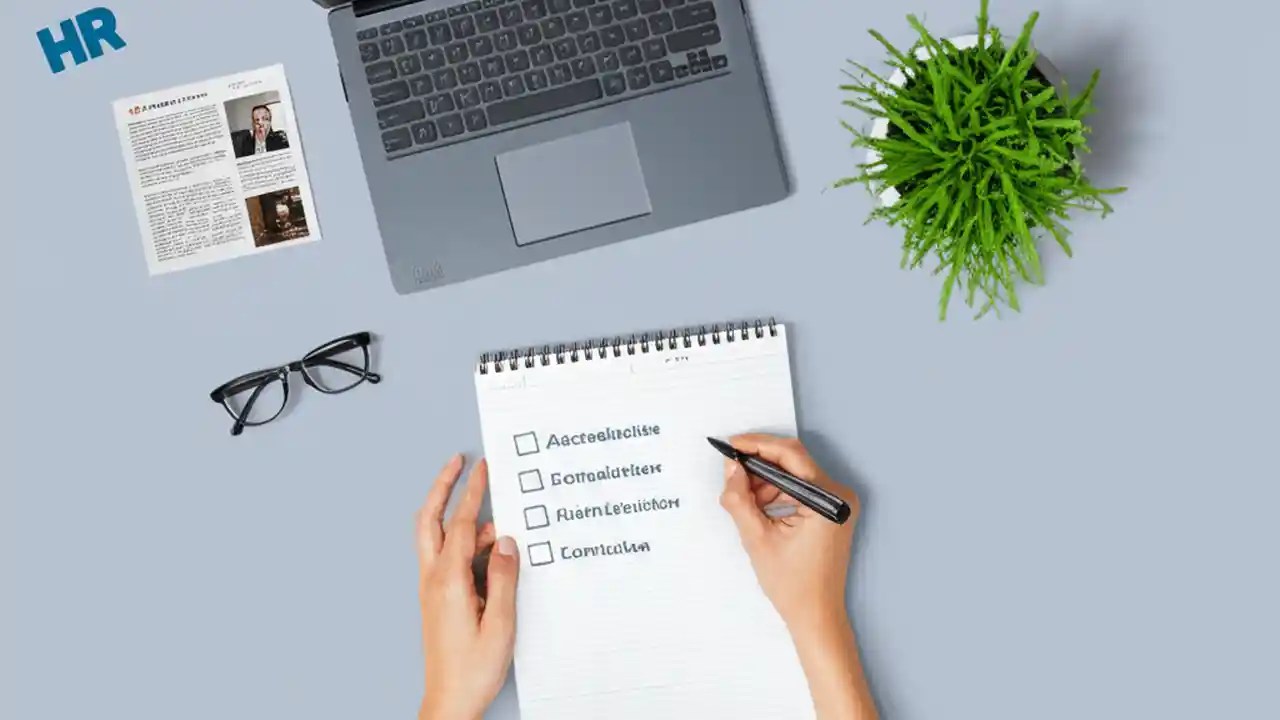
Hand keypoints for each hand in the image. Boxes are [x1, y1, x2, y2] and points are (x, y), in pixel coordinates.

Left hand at [416, 455, 518, 719]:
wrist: (449, 701)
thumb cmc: (472, 669)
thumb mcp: (500, 623)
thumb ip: (503, 577)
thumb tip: (505, 541)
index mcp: (448, 582)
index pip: (460, 524)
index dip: (472, 493)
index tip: (481, 468)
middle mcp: (433, 580)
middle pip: (430, 520)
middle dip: (442, 487)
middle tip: (456, 463)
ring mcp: (431, 588)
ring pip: (435, 537)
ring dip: (457, 518)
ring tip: (493, 520)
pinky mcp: (436, 598)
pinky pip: (444, 557)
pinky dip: (461, 542)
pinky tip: (486, 549)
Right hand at [720, 435, 877, 718]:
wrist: (816, 614)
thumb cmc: (792, 584)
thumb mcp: (756, 538)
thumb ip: (739, 499)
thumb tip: (731, 468)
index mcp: (827, 500)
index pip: (790, 455)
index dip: (757, 445)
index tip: (732, 445)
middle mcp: (839, 496)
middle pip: (793, 462)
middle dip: (759, 467)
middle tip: (732, 476)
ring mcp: (839, 503)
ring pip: (795, 475)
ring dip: (767, 482)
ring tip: (745, 502)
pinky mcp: (833, 511)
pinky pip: (802, 489)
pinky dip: (779, 493)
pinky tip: (761, 508)